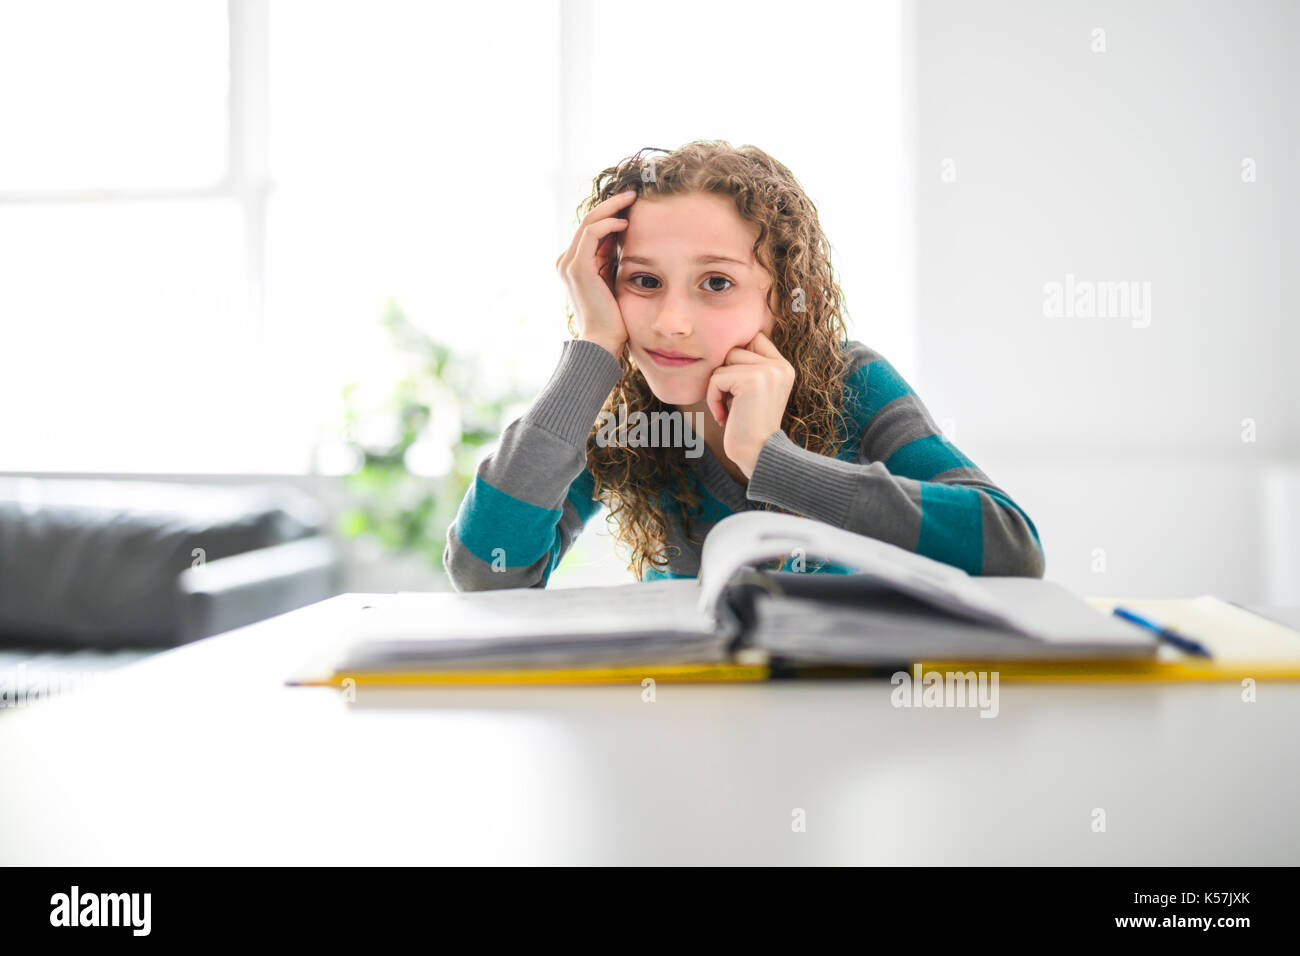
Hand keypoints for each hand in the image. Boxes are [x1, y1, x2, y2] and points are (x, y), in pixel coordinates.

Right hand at [555, 188, 636, 356]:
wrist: (602, 341)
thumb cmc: (613, 318)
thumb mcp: (613, 281)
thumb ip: (612, 259)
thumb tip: (624, 237)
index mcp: (573, 264)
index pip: (590, 230)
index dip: (610, 214)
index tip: (631, 205)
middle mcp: (566, 261)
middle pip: (588, 221)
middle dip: (611, 205)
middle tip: (632, 194)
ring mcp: (569, 263)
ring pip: (589, 222)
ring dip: (612, 208)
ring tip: (631, 200)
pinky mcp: (578, 267)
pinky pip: (592, 234)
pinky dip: (609, 224)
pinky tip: (625, 223)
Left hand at [705, 331, 795, 478]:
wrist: (759, 456)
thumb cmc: (750, 429)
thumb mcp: (755, 393)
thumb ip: (749, 368)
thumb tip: (723, 346)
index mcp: (784, 367)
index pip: (755, 338)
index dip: (738, 358)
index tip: (736, 389)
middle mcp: (780, 366)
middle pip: (735, 349)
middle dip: (725, 374)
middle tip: (731, 402)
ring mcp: (768, 371)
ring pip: (724, 362)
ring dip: (717, 387)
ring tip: (727, 410)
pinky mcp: (752, 380)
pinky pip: (716, 378)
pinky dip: (713, 399)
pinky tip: (724, 417)